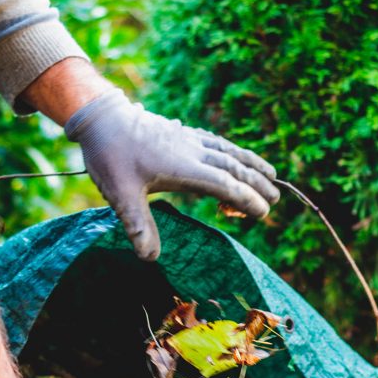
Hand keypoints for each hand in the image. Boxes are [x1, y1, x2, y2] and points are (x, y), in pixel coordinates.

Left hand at [65, 88, 279, 260]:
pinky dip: (232, 151)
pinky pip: (216, 142)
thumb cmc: (110, 156)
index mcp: (183, 167)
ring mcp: (188, 140)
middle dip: (257, 183)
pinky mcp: (181, 134)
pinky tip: (236, 156)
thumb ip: (138, 226)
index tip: (263, 213)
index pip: (224, 185)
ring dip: (251, 163)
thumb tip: (150, 259)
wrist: (101, 118)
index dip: (246, 199)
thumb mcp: (120, 195)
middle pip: (234, 167)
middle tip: (276, 200)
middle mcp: (192, 151)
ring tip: (271, 174)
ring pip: (229, 151)